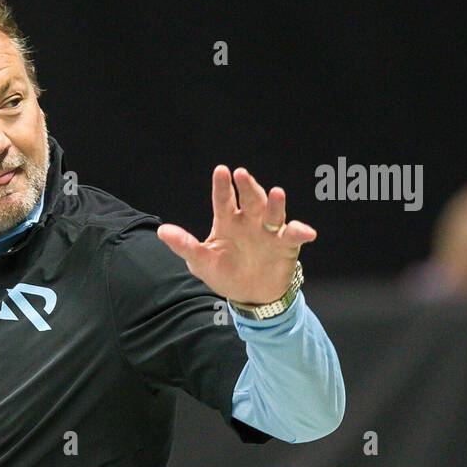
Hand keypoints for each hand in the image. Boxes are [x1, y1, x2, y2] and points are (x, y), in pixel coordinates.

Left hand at [156, 166, 316, 303]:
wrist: (250, 295)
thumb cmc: (224, 272)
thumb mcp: (201, 261)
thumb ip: (184, 245)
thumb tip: (162, 231)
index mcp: (227, 221)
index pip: (224, 200)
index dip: (223, 186)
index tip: (221, 171)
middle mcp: (250, 221)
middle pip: (250, 200)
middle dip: (248, 187)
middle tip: (242, 174)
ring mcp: (269, 231)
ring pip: (273, 212)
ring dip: (275, 203)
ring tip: (276, 192)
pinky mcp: (286, 245)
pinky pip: (294, 236)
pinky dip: (300, 231)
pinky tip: (304, 231)